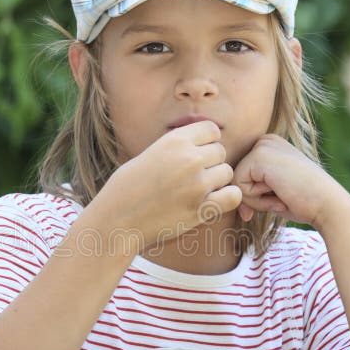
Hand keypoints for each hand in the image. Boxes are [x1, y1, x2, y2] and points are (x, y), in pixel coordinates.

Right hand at [89, 121, 241, 251]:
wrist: (117, 219)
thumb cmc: (127, 188)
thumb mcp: (150, 153)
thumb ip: (176, 147)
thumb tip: (201, 140)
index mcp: (174, 141)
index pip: (211, 130)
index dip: (206, 141)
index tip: (197, 153)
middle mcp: (189, 159)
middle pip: (220, 152)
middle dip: (210, 163)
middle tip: (192, 177)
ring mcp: (197, 185)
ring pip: (227, 173)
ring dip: (216, 181)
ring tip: (197, 190)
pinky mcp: (202, 209)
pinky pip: (233, 196)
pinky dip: (227, 198)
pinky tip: (212, 202)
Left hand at [232, 134, 349, 230]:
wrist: (327, 204)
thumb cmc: (303, 202)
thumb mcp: (271, 190)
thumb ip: (250, 187)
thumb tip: (226, 193)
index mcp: (268, 145)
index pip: (241, 176)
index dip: (253, 196)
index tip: (277, 200)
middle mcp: (265, 140)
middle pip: (235, 178)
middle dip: (254, 198)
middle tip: (282, 197)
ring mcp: (262, 146)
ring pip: (236, 183)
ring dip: (256, 200)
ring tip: (281, 195)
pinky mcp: (259, 156)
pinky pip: (239, 187)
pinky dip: (257, 200)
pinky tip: (279, 195)